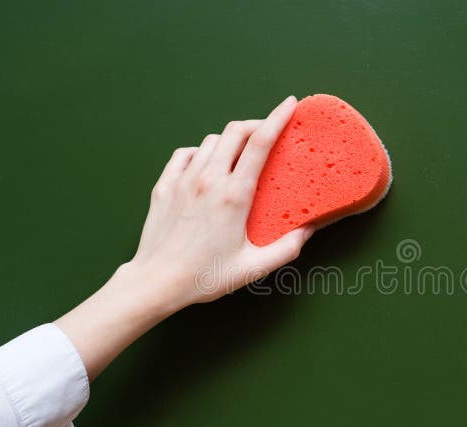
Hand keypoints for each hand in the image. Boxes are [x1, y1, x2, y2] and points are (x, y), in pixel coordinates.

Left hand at [55, 95, 313, 380]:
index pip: (259, 143)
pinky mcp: (164, 185)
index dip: (277, 118)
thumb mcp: (253, 268)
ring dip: (228, 141)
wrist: (157, 282)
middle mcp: (208, 180)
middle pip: (235, 132)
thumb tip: (309, 230)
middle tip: (267, 132)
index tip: (289, 104)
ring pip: (210, 141)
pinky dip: (200, 153)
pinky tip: (205, 165)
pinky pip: (185, 154)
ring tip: (238, 155)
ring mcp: (183, 180)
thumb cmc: (205, 276)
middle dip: (255, 124)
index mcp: (234, 195)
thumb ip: (286, 248)